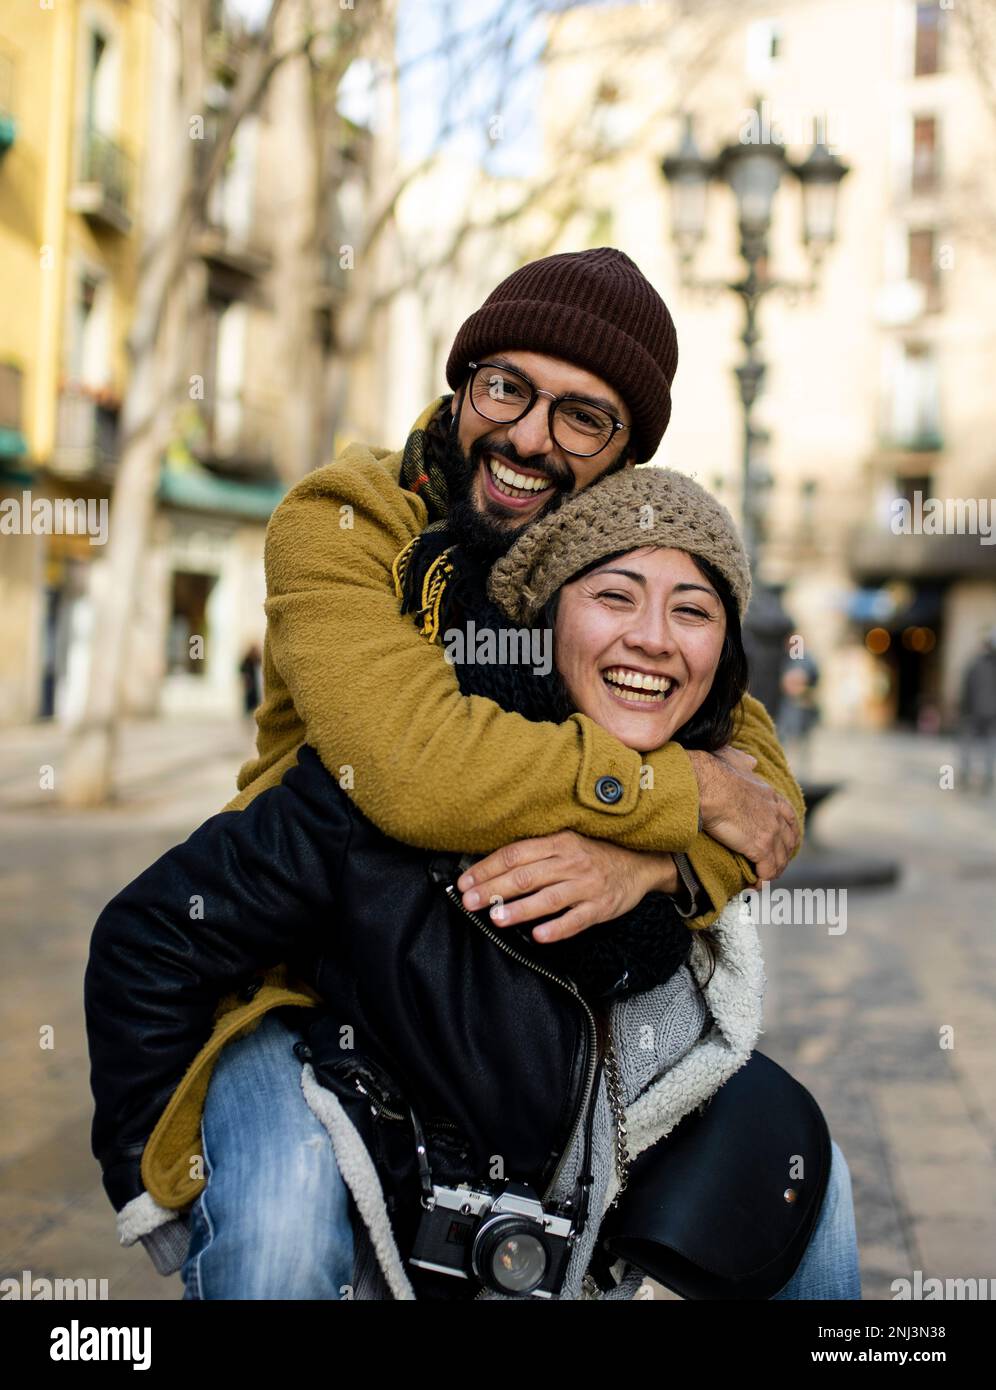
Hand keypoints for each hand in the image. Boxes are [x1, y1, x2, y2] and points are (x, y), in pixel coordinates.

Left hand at [455, 831, 677, 942]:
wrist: (639, 865)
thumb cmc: (594, 856)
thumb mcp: (567, 844)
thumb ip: (536, 854)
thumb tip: (494, 868)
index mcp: (558, 842)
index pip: (515, 854)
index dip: (487, 868)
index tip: (466, 881)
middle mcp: (571, 862)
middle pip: (525, 876)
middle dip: (493, 889)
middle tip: (470, 901)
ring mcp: (586, 886)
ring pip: (547, 898)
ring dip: (519, 909)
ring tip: (496, 918)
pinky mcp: (600, 908)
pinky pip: (576, 920)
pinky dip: (556, 928)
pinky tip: (538, 936)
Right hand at [687, 747, 799, 880]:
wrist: (706, 785)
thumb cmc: (712, 772)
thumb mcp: (734, 760)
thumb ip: (744, 762)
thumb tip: (750, 761)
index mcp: (770, 795)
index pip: (789, 819)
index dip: (786, 834)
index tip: (780, 844)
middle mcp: (776, 814)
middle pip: (788, 842)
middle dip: (781, 856)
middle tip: (769, 867)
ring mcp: (771, 831)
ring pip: (780, 860)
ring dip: (772, 872)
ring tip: (761, 881)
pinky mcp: (761, 847)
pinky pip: (767, 871)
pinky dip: (762, 881)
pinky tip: (754, 886)